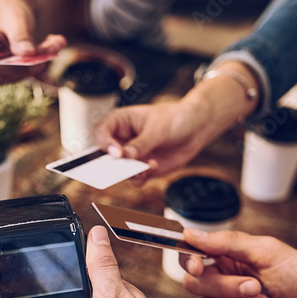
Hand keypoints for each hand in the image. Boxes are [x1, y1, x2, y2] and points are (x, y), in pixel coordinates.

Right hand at [0, 0, 65, 83]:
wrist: (4, 13)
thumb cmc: (7, 11)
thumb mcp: (16, 17)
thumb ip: (21, 36)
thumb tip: (27, 54)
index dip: (13, 64)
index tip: (37, 55)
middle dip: (27, 65)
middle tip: (54, 47)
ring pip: (8, 78)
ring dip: (32, 66)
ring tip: (53, 46)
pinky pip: (12, 78)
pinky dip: (30, 68)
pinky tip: (44, 54)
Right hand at [95, 62, 260, 182]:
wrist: (195, 129)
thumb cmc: (175, 119)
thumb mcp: (157, 128)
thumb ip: (141, 143)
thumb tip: (126, 156)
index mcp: (120, 122)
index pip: (101, 132)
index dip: (105, 144)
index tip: (117, 153)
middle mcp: (122, 140)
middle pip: (105, 155)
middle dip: (112, 164)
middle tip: (122, 167)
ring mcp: (131, 155)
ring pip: (119, 170)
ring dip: (130, 172)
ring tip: (145, 166)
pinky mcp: (142, 168)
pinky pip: (134, 178)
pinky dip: (142, 177)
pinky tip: (153, 166)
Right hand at [180, 230, 296, 297]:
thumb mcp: (268, 252)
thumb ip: (228, 243)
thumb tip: (190, 234)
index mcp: (229, 258)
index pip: (190, 257)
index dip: (188, 261)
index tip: (200, 265)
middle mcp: (224, 282)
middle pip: (193, 285)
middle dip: (224, 288)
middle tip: (256, 287)